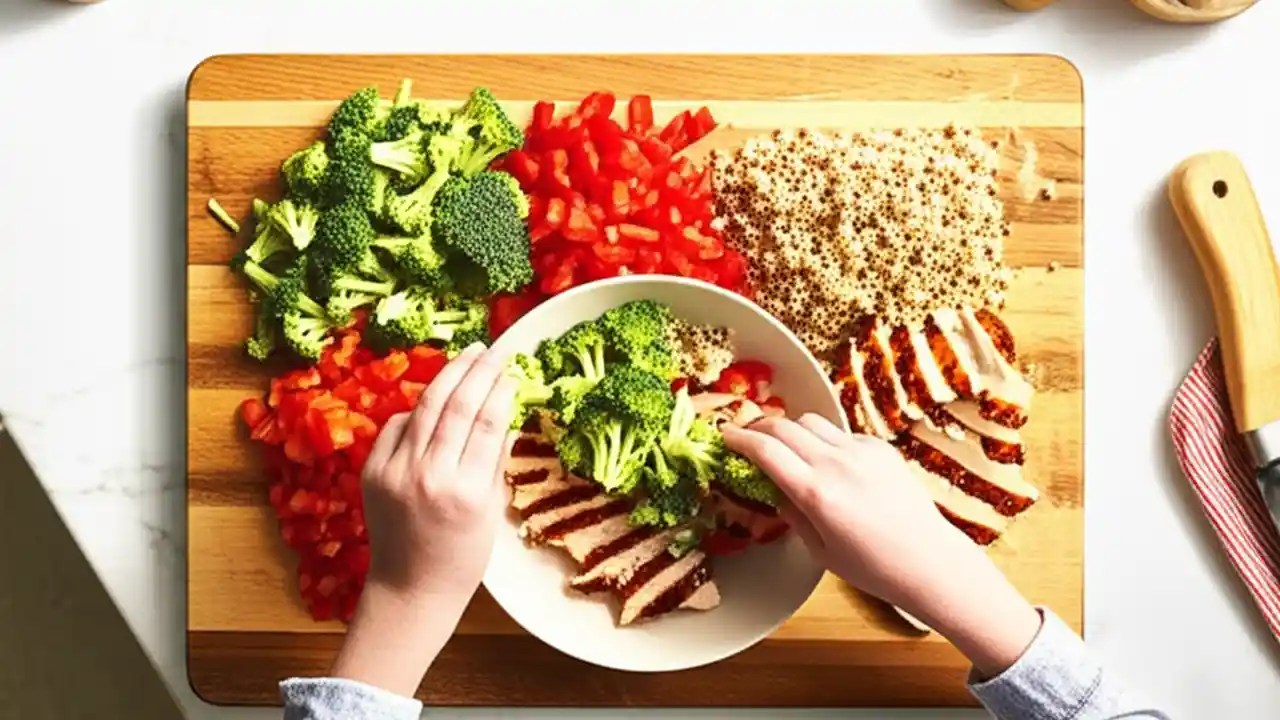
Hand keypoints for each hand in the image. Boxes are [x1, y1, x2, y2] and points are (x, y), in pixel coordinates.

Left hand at [330, 343, 515, 696]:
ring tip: (467, 356)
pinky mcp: (373, 471)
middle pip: (455, 407)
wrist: (409, 588)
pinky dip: (419, 410)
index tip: (510, 371)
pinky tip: (435, 399)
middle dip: (476, 371)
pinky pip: (398, 427)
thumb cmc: (462, 557)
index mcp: (466, 492)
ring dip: (448, 377)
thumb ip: (495, 461)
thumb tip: (502, 414)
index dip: (499, 391)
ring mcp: (396, 472)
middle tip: (491, 349)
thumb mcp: (492, 511)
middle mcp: (428, 477)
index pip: (486, 425)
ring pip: (424, 409)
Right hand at [722, 414, 1040, 677]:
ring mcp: (861, 452)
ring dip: (791, 429)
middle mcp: (837, 464)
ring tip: (786, 446)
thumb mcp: (820, 551)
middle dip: (759, 427)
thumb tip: (776, 491)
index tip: (725, 433)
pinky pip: (841, 434)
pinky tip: (828, 463)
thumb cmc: (873, 567)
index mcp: (816, 493)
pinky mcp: (881, 449)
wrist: (930, 561)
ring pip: (812, 422)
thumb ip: (793, 515)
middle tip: (748, 435)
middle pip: (784, 427)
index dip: (739, 437)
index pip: (766, 450)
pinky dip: (824, 441)